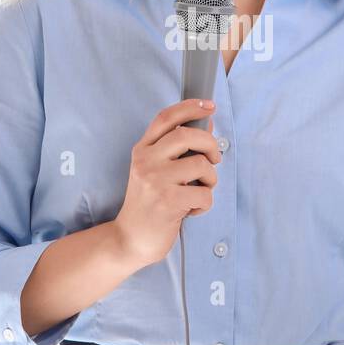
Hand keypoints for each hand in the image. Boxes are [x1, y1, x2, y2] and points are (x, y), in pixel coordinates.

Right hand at [112, 98, 221, 270]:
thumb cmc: (149, 202)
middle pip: (188, 135)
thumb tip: (207, 123)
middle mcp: (146, 161)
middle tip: (214, 159)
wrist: (130, 238)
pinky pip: (204, 194)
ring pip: (202, 165)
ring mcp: (155, 181)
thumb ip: (178, 148)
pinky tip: (190, 210)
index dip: (190, 106)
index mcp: (142, 149)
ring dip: (210, 180)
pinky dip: (204, 204)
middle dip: (211, 144)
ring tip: (198, 191)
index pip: (166, 117)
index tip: (209, 106)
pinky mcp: (168, 202)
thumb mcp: (155, 170)